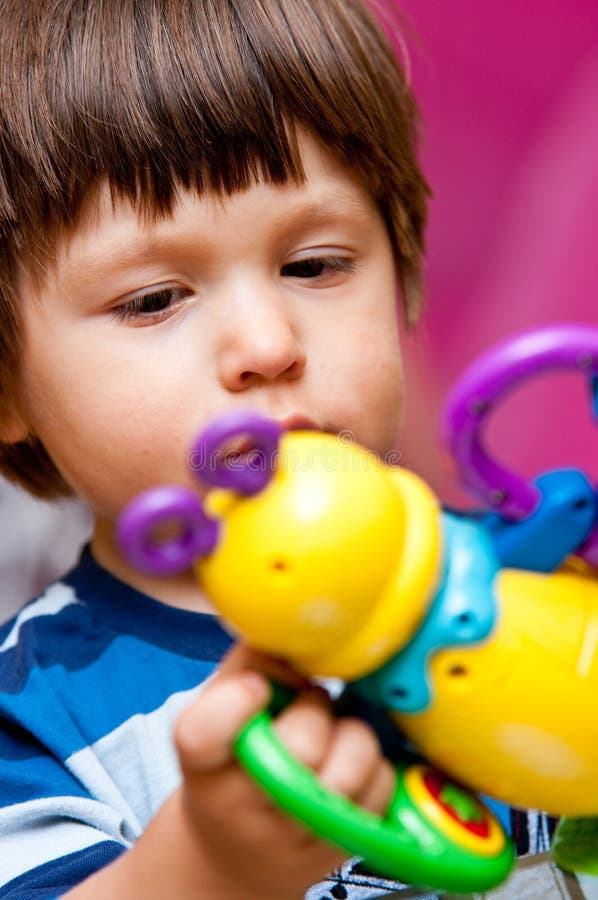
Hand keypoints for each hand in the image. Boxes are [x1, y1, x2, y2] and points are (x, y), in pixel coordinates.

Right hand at [173, 644, 395, 899]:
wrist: (238, 849)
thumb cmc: (232, 760)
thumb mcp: (218, 709)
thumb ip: (251, 662)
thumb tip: (303, 624)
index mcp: (203, 762)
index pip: (204, 733)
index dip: (236, 701)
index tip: (256, 685)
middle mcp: (245, 806)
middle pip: (302, 743)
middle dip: (314, 707)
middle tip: (305, 706)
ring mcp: (298, 834)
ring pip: (354, 762)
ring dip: (350, 735)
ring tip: (330, 736)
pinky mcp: (343, 847)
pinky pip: (382, 784)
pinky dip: (373, 765)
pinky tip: (346, 764)